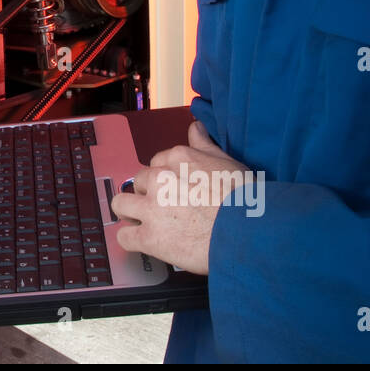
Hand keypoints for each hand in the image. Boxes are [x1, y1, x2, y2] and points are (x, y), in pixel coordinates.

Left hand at [109, 119, 246, 275]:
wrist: (248, 231)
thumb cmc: (244, 199)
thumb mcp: (227, 162)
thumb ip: (205, 145)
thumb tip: (196, 128)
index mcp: (178, 158)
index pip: (156, 163)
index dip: (163, 178)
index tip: (170, 189)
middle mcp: (160, 179)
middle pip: (138, 182)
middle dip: (147, 194)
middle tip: (162, 207)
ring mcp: (152, 208)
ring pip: (121, 204)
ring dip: (129, 212)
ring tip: (141, 221)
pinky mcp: (149, 236)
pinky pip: (124, 237)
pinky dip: (131, 240)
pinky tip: (142, 242)